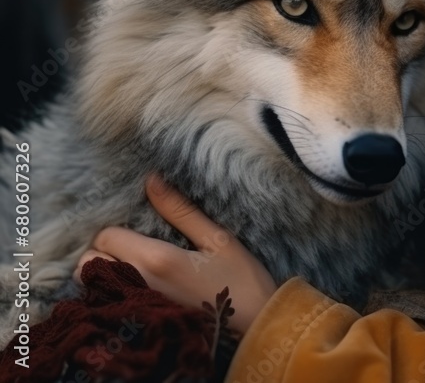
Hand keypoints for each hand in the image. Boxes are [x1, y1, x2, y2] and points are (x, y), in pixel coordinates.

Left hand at [74, 174, 277, 333]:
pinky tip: (136, 282)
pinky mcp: (141, 320)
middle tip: (130, 244)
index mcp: (156, 259)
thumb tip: (151, 180)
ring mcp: (137, 306)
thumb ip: (180, 211)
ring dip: (103, 271)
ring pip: (92, 285)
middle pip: (89, 262)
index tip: (136, 226)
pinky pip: (107, 302)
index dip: (117, 226)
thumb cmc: (241, 279)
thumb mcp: (217, 238)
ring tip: (129, 263)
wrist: (255, 325)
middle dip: (103, 249)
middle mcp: (137, 284)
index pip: (106, 236)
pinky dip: (111, 289)